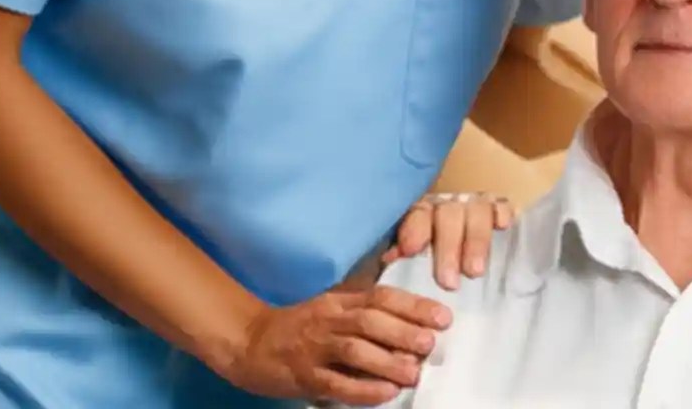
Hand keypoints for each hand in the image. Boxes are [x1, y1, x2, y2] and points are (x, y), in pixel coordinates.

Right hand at [220, 285, 451, 405]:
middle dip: (404, 332)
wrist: (249, 341)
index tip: (443, 316)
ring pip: (354, 352)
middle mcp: (328, 320)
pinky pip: (336, 384)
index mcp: (340, 301)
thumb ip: (367, 311)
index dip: (413, 305)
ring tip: (414, 373)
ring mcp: (314, 348)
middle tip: (431, 343)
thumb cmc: (302, 326)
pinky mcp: (304, 376)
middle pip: (369, 321)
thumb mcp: (333, 307)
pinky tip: (386, 393)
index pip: (381, 297)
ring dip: (387, 362)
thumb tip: (416, 323)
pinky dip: (363, 390)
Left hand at [385, 192, 514, 290]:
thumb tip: (388, 257)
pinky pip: (501, 204)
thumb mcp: (405, 260)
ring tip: (474, 272)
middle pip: (448, 214)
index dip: (415, 229)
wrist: (470, 257)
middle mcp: (447, 204)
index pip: (418, 213)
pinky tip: (502, 226)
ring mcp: (473, 204)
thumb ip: (397, 256)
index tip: (409, 251)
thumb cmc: (427, 262)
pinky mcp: (498, 208)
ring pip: (476, 210)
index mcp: (421, 213)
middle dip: (448, 247)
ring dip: (475, 240)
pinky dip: (501, 212)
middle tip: (449, 283)